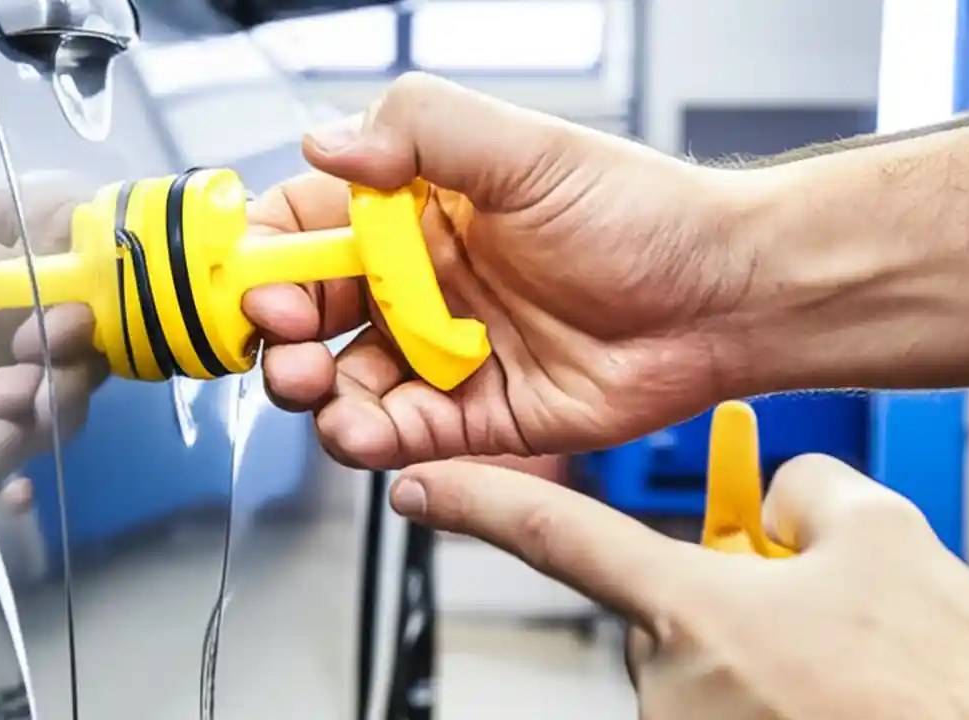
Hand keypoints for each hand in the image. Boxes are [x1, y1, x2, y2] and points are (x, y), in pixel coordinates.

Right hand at [244, 72, 760, 469]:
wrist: (725, 298)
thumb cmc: (642, 214)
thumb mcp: (527, 149)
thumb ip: (419, 131)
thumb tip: (324, 142)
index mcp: (420, 210)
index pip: (312, 225)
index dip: (267, 250)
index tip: (243, 273)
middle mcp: (425, 282)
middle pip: (317, 313)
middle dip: (282, 330)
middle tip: (280, 335)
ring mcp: (449, 352)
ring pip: (351, 383)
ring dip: (322, 394)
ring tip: (322, 392)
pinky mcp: (481, 416)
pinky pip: (409, 433)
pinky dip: (377, 439)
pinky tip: (366, 432)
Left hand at [391, 455, 968, 718]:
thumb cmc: (929, 693)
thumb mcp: (885, 541)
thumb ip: (808, 490)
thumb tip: (782, 493)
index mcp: (686, 609)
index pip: (552, 533)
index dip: (476, 500)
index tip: (415, 487)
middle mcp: (664, 680)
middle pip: (663, 604)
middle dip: (725, 594)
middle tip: (815, 610)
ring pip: (701, 660)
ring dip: (755, 650)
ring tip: (837, 668)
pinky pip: (720, 705)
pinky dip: (764, 694)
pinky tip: (823, 700)